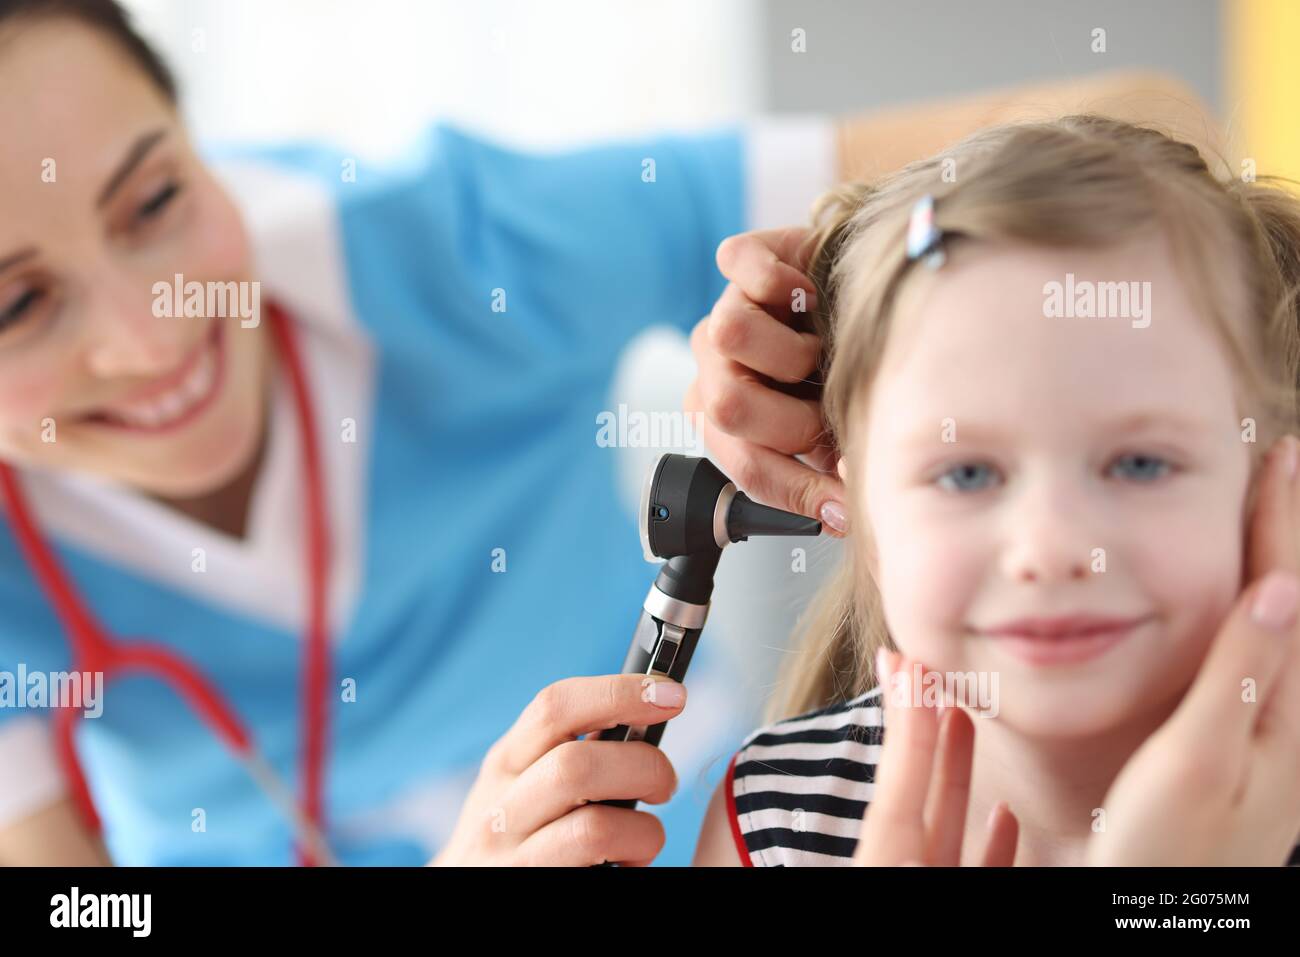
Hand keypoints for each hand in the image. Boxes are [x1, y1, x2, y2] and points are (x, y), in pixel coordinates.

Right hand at [430, 674, 684, 865]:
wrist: (470, 885)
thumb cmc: (520, 830)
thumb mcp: (525, 781)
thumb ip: (568, 748)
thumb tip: (648, 707)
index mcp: (506, 761)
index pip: (556, 706)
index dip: (620, 693)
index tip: (672, 695)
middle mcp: (499, 806)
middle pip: (578, 765)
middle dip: (643, 767)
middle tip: (665, 783)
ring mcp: (511, 857)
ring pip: (595, 827)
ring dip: (644, 830)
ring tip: (646, 836)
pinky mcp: (533, 888)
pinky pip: (599, 870)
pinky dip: (632, 861)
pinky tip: (628, 862)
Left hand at [684, 227, 848, 535]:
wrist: (875, 294)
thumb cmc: (854, 372)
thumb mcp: (842, 433)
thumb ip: (834, 472)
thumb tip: (846, 512)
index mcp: (730, 420)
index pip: (745, 465)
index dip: (796, 488)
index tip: (842, 504)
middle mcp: (719, 367)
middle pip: (727, 406)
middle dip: (793, 420)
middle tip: (830, 412)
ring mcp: (728, 309)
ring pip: (726, 334)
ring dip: (791, 352)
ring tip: (824, 353)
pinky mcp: (747, 258)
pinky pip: (739, 263)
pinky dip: (778, 281)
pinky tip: (811, 297)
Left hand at [853, 649, 1019, 865]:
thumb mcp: (892, 885)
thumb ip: (903, 867)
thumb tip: (907, 859)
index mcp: (883, 860)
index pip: (897, 781)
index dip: (906, 720)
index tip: (904, 661)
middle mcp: (902, 862)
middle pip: (912, 784)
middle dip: (919, 724)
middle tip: (921, 665)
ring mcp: (933, 880)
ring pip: (947, 821)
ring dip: (955, 768)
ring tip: (962, 716)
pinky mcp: (963, 904)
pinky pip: (979, 869)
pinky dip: (992, 842)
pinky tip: (1005, 813)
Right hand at [1087, 434, 1299, 864]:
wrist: (1165, 909)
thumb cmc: (1169, 843)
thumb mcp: (1200, 761)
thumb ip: (1240, 675)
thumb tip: (1280, 587)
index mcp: (1279, 709)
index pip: (1285, 590)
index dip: (1280, 522)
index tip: (1278, 456)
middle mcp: (1289, 715)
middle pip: (1295, 599)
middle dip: (1287, 530)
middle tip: (1282, 465)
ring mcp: (1276, 734)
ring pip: (1287, 624)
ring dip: (1279, 562)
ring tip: (1272, 515)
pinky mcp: (1257, 747)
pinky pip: (1272, 654)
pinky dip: (1263, 607)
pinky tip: (1251, 602)